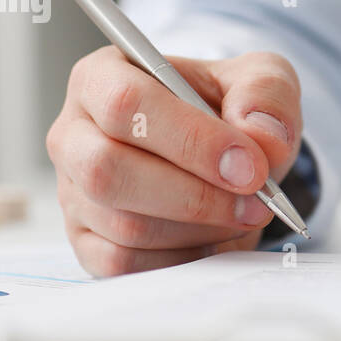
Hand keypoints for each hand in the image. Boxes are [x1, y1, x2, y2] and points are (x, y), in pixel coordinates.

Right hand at [47, 47, 302, 275]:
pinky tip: (214, 236)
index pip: (124, 103)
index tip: (250, 166)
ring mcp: (74, 192)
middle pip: (109, 170)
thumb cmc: (228, 109)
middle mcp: (74, 134)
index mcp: (102, 77)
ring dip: (199, 228)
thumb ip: (266, 94)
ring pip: (124, 225)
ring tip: (243, 214)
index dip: (191, 139)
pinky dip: (182, 257)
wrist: (225, 154)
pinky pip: (125, 263)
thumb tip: (261, 136)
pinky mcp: (86, 241)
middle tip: (255, 202)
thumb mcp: (260, 80)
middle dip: (196, 195)